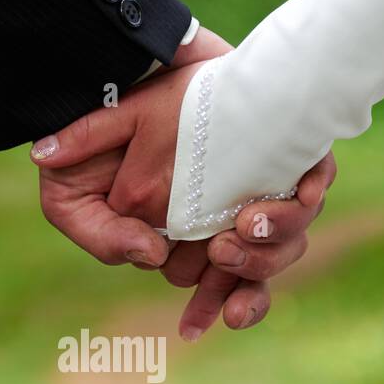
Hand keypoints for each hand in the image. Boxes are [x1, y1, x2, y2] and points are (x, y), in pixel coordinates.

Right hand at [32, 27, 335, 336]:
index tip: (208, 319)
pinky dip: (305, 197)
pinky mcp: (281, 147)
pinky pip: (314, 184)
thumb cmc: (91, 138)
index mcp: (191, 239)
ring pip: (290, 237)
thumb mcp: (70, 193)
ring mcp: (259, 182)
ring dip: (272, 242)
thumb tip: (149, 254)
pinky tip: (293, 195)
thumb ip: (99, 235)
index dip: (223, 307)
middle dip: (248, 273)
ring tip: (244, 223)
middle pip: (262, 269)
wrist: (113, 64)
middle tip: (220, 249)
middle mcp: (230, 217)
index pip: (223, 289)